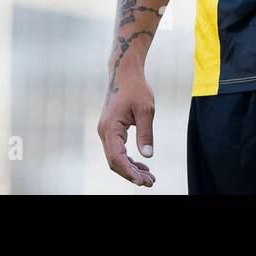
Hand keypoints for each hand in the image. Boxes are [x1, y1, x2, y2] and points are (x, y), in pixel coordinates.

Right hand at [96, 66, 156, 187]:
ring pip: (116, 158)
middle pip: (115, 161)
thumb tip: (148, 155)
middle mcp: (104, 132)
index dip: (128, 172)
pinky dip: (128, 159)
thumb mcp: (145, 109)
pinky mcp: (111, 130)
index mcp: (110, 128)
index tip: (142, 181)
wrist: (124, 73)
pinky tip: (142, 165)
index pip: (116, 158)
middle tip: (151, 182)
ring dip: (131, 168)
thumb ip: (146, 133)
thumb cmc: (136, 88)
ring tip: (149, 177)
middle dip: (131, 174)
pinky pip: (117, 150)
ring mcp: (106, 131)